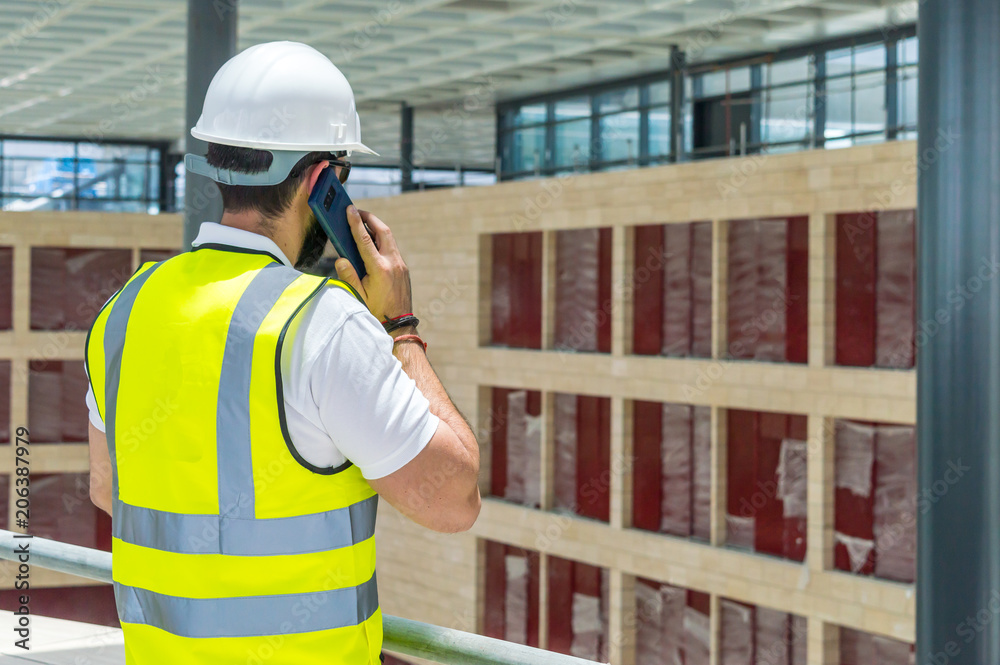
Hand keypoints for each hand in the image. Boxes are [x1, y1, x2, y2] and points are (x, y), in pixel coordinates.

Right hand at [335, 206, 412, 321]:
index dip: (355, 222)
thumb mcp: (358, 296)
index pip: (365, 240)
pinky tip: (372, 241)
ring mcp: (401, 265)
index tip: (349, 209)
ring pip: (389, 238)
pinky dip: (381, 240)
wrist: (399, 325)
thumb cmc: (377, 312)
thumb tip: (340, 259)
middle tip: (357, 211)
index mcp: (380, 269)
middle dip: (370, 218)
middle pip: (383, 231)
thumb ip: (349, 276)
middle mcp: (393, 263)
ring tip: (363, 222)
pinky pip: (392, 248)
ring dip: (376, 227)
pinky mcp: (403, 269)